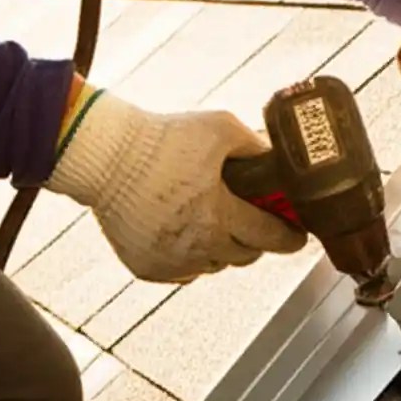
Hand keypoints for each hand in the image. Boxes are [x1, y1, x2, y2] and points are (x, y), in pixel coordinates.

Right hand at [45, 90, 307, 282]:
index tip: (297, 234)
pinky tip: (184, 228)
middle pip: (247, 255)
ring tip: (212, 217)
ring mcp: (171, 262)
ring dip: (221, 247)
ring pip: (215, 265)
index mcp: (220, 214)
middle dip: (255, 238)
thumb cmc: (160, 138)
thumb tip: (279, 162)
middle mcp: (198, 247)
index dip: (290, 236)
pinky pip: (184, 272)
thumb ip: (256, 147)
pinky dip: (190, 255)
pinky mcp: (148, 269)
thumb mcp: (220, 128)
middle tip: (253, 218)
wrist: (103, 155)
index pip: (271, 238)